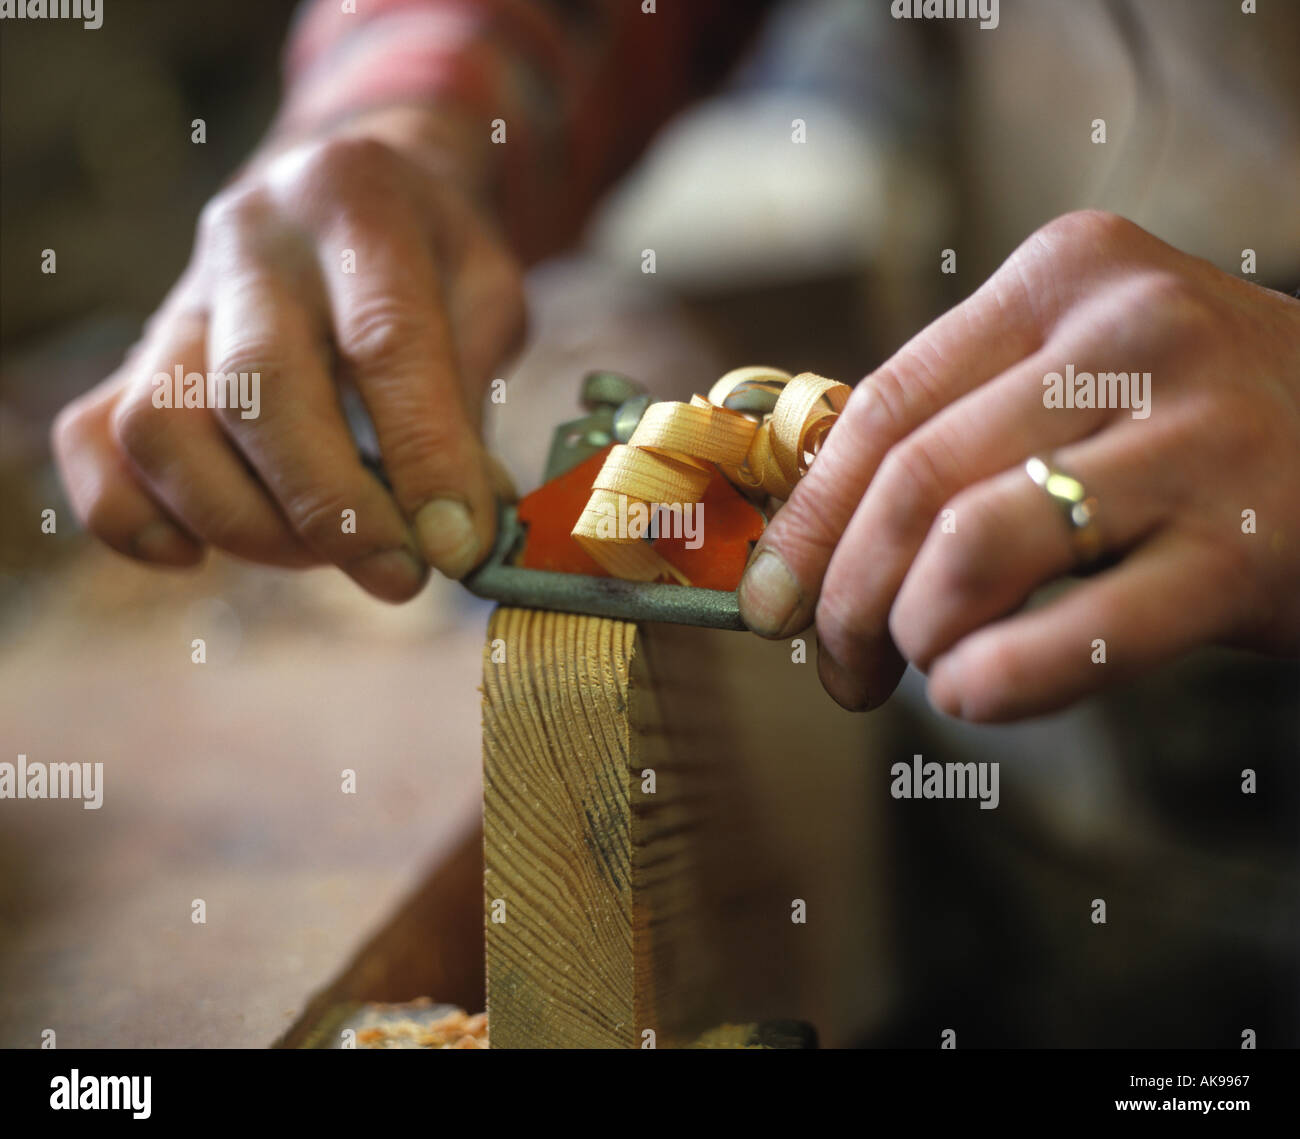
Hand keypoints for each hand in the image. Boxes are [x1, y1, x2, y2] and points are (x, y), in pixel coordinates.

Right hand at [52, 110, 524, 600]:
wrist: (346, 189)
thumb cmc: (431, 256)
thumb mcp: (487, 297)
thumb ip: (472, 402)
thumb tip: (457, 532)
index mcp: (358, 205)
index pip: (385, 342)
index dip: (425, 458)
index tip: (457, 547)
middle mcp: (251, 241)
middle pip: (257, 388)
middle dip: (332, 510)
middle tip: (399, 576)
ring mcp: (180, 297)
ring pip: (160, 424)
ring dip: (244, 521)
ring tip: (322, 553)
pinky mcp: (138, 354)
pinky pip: (93, 442)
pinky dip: (136, 517)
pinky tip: (202, 552)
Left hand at [739, 210, 1299, 720]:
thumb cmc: (1205, 431)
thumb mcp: (1085, 379)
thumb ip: (963, 430)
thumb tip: (812, 536)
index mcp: (1064, 279)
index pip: (882, 408)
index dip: (807, 522)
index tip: (772, 601)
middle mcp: (1129, 333)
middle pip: (913, 482)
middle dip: (845, 598)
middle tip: (838, 670)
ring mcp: (1200, 434)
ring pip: (975, 545)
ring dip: (915, 633)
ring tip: (924, 670)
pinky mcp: (1253, 544)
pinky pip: (1081, 627)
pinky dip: (999, 678)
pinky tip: (977, 694)